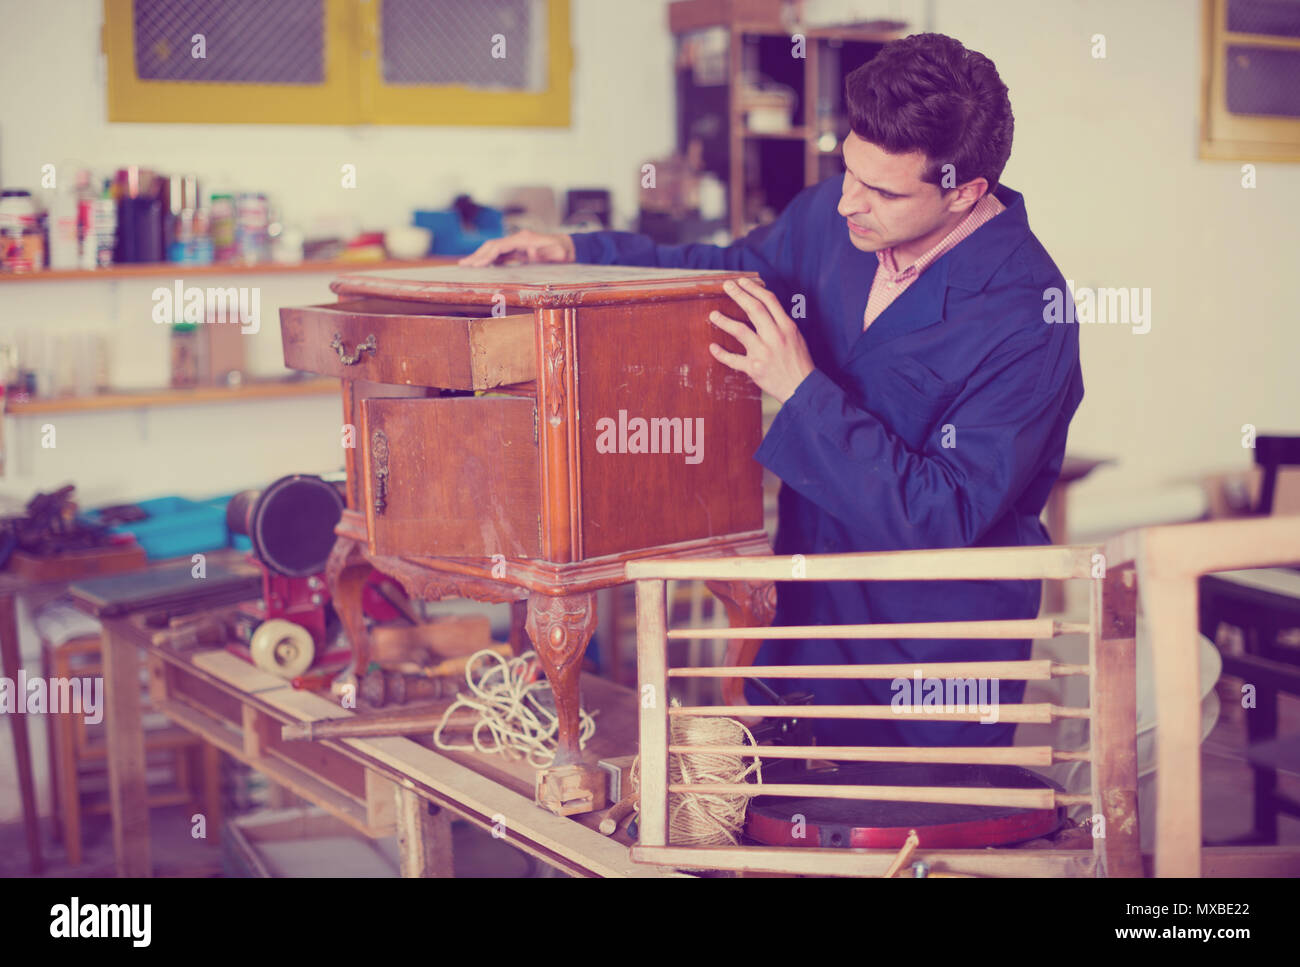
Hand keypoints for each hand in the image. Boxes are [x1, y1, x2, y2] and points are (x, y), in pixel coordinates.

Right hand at [457, 229, 575, 266]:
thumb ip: (543, 251)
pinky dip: (489, 259)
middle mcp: (517, 239)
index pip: (499, 246)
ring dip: (481, 257)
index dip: (486, 256)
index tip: (476, 265)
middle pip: (492, 246)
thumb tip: (530, 251)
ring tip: (467, 264)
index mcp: (523, 239)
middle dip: (478, 255)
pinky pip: (500, 254)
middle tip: (464, 265)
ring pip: (494, 250)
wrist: (568, 248)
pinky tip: (481, 265)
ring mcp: (517, 244)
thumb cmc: (563, 251)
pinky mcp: (518, 250)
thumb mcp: (556, 251)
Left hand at [708, 277, 814, 403]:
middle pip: (754, 309)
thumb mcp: (796, 337)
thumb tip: (765, 307)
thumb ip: (781, 323)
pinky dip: (721, 354)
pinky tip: (713, 347)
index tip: (742, 281)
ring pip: (740, 330)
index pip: (769, 301)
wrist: (802, 388)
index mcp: (787, 327)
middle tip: (727, 286)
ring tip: (713, 315)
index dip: (754, 288)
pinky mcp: (754, 368)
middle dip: (739, 295)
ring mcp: (764, 352)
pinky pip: (733, 360)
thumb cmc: (799, 362)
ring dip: (724, 321)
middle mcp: (775, 337)